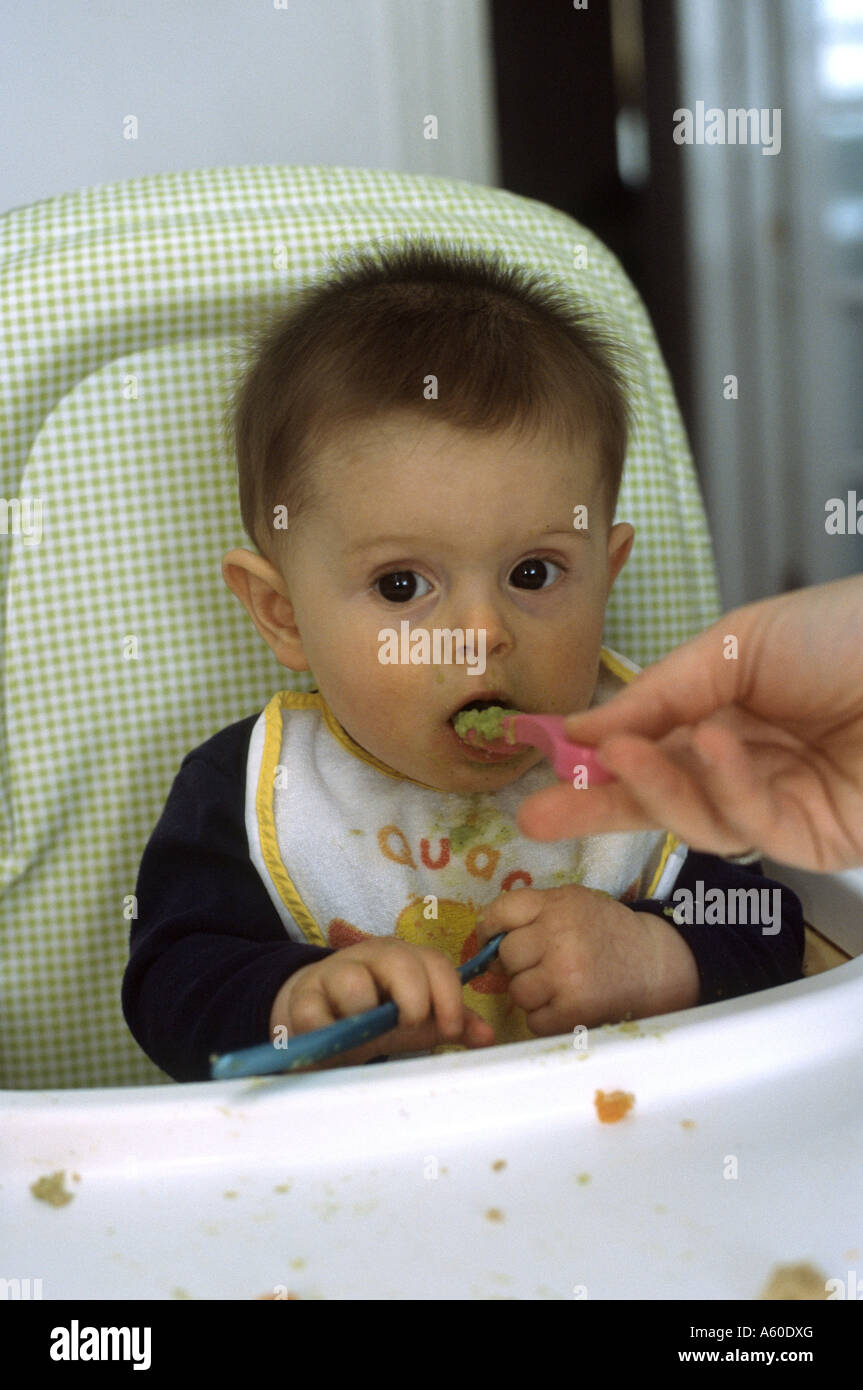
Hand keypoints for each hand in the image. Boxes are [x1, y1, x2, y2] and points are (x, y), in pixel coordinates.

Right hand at [268, 937, 495, 1068]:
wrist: (318, 1018)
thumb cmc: (375, 1017)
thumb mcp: (416, 1022)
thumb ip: (451, 1023)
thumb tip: (488, 1036)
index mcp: (405, 959)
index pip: (435, 963)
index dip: (449, 996)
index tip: (451, 1030)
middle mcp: (371, 957)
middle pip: (398, 960)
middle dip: (412, 999)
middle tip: (409, 1026)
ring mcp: (334, 974)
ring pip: (352, 981)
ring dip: (364, 1013)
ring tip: (365, 1032)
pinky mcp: (302, 998)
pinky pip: (312, 1011)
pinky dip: (325, 1029)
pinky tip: (332, 1041)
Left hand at [474, 884, 698, 1031]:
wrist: (653, 965)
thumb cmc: (607, 932)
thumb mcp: (574, 904)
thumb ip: (535, 912)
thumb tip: (488, 937)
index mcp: (558, 904)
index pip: (501, 911)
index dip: (490, 928)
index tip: (491, 939)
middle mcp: (560, 936)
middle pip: (506, 955)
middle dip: (517, 963)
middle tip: (541, 965)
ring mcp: (566, 974)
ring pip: (517, 991)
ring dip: (530, 993)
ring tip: (556, 986)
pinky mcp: (574, 1008)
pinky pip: (534, 1020)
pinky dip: (545, 1018)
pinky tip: (566, 1004)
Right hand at [518, 576, 862, 872]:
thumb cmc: (852, 631)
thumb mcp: (738, 641)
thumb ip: (660, 692)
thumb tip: (582, 728)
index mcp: (728, 708)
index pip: (650, 743)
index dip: (596, 752)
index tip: (542, 753)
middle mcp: (750, 761)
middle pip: (661, 797)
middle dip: (597, 807)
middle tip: (535, 818)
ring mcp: (782, 803)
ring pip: (698, 820)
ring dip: (657, 787)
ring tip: (627, 751)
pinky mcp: (816, 840)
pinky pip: (752, 827)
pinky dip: (727, 787)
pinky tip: (718, 745)